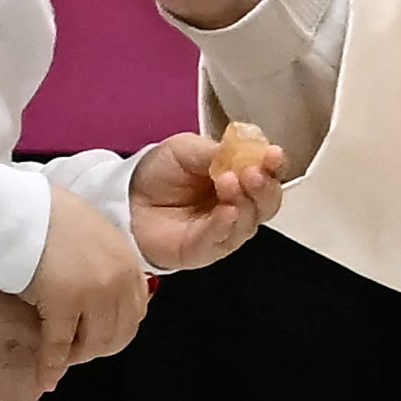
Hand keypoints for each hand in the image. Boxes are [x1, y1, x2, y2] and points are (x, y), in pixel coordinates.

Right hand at [24, 184, 148, 376]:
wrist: (23, 210)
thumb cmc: (52, 219)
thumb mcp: (95, 239)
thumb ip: (108, 270)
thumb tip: (102, 309)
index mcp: (130, 263)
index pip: (135, 314)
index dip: (114, 332)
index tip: (94, 337)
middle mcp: (119, 280)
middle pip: (117, 335)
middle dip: (95, 348)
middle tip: (73, 351)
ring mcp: (94, 293)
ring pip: (92, 345)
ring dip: (75, 356)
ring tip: (58, 355)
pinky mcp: (64, 303)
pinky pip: (59, 346)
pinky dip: (50, 365)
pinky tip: (45, 377)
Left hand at [128, 133, 285, 270]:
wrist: (125, 197)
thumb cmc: (159, 173)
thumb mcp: (186, 149)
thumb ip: (216, 152)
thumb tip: (246, 152)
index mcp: (240, 177)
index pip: (269, 174)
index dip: (275, 165)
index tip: (273, 155)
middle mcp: (240, 206)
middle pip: (267, 202)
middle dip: (265, 186)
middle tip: (252, 173)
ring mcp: (225, 231)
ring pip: (250, 222)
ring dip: (244, 201)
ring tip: (227, 182)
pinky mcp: (206, 250)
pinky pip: (222, 240)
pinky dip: (227, 225)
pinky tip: (227, 211)